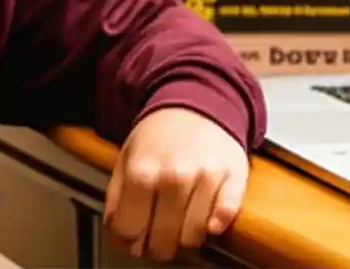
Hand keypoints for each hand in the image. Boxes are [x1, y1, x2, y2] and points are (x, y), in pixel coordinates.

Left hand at [102, 107, 249, 262]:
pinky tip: (208, 219)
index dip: (127, 240)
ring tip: (180, 223)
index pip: (128, 230)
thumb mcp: (126, 158)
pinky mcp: (234, 176)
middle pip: (162, 241)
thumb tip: (119, 235)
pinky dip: (217, 224)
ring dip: (185, 237)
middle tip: (156, 239)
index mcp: (142, 171)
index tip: (132, 238)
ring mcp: (206, 176)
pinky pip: (226, 216)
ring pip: (193, 236)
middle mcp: (174, 176)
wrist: (197, 102)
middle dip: (156, 246)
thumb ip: (116, 198)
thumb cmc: (160, 135)